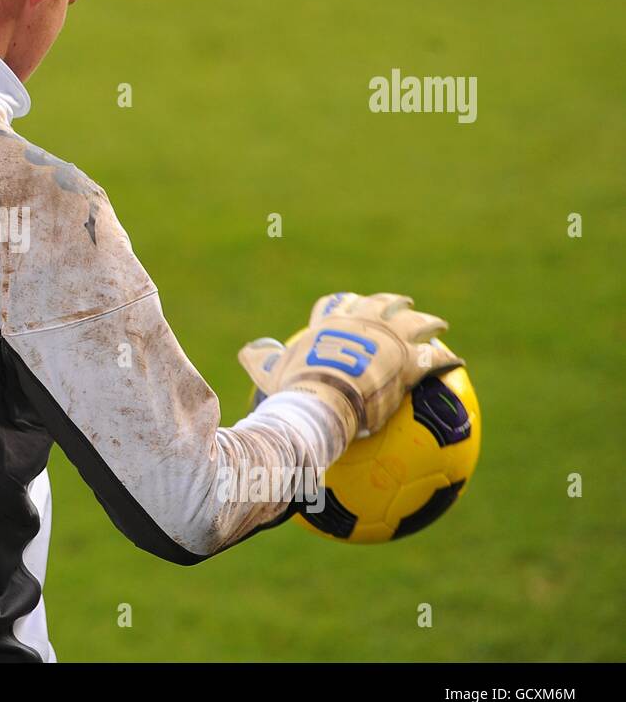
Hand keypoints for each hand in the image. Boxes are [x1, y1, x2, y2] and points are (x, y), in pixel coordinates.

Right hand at [239, 292, 462, 437]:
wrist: (325, 398)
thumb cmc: (296, 387)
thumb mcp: (271, 371)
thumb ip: (260, 358)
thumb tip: (248, 349)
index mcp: (330, 324)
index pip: (336, 305)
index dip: (345, 305)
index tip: (351, 307)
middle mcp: (361, 323)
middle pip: (380, 304)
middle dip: (390, 302)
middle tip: (401, 304)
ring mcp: (387, 338)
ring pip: (412, 321)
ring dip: (425, 321)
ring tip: (436, 324)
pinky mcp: (409, 359)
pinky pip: (432, 356)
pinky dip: (443, 359)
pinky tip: (454, 363)